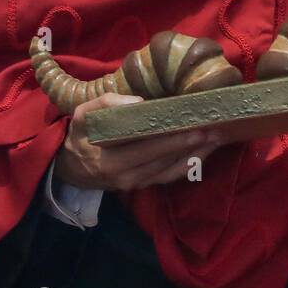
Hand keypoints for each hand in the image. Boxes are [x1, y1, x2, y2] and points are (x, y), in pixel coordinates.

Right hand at [54, 92, 224, 190]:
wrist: (72, 168)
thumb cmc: (81, 135)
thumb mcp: (82, 115)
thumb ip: (106, 104)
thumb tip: (138, 102)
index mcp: (109, 158)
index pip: (144, 145)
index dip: (170, 136)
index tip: (192, 123)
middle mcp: (125, 175)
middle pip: (163, 158)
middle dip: (190, 144)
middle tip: (214, 129)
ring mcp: (136, 183)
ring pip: (171, 169)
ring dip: (196, 154)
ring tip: (216, 137)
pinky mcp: (144, 184)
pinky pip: (170, 175)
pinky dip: (189, 164)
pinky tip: (206, 151)